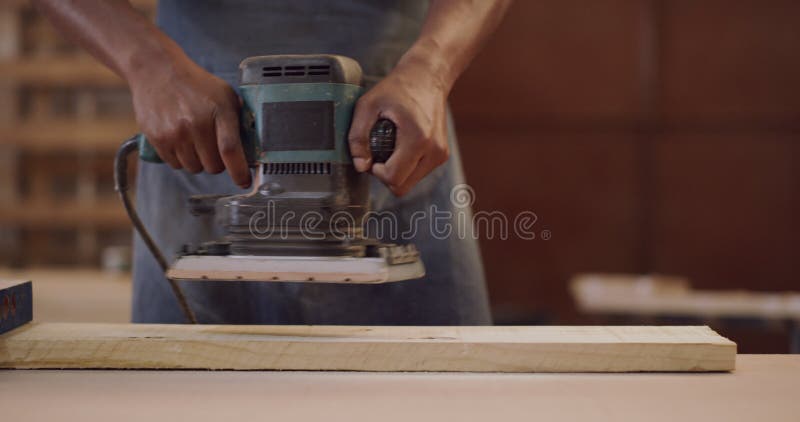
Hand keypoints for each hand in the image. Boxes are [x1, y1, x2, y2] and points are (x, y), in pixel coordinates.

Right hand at [128, 56, 251, 187]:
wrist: (157, 70)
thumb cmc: (196, 84)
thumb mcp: (224, 94)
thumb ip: (239, 118)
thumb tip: (253, 146)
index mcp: (219, 111)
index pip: (231, 150)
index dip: (239, 171)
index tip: (244, 181)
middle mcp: (196, 124)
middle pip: (213, 166)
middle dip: (218, 163)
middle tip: (214, 148)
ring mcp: (175, 133)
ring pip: (195, 168)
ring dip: (199, 161)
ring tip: (196, 141)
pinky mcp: (158, 139)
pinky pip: (176, 165)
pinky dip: (181, 159)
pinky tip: (181, 141)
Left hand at [348, 54, 449, 196]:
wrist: (428, 76)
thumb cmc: (399, 87)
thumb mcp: (368, 105)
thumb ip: (358, 136)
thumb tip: (360, 165)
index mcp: (418, 139)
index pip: (394, 178)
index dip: (376, 172)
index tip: (372, 156)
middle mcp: (434, 150)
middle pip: (402, 187)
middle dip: (385, 175)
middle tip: (379, 153)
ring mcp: (440, 154)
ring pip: (410, 183)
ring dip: (396, 171)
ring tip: (391, 146)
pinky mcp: (441, 155)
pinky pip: (418, 173)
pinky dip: (406, 166)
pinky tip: (402, 145)